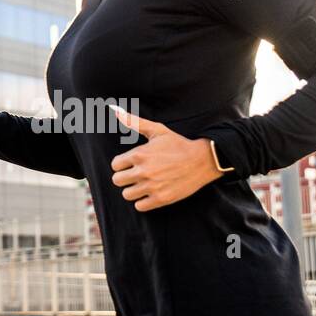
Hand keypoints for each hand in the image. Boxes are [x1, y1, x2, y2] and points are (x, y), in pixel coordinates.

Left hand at [109, 106, 223, 210]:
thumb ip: (133, 121)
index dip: (122, 164)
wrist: (202, 160)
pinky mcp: (161, 199)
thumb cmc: (178, 144)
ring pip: (127, 194)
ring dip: (133, 189)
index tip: (132, 163)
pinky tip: (151, 192)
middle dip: (125, 177)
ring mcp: (152, 187)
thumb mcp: (157, 130)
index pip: (115, 165)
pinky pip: (139, 206)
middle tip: (136, 173)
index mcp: (139, 154)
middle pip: (117, 181)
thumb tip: (114, 109)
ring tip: (144, 183)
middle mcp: (143, 171)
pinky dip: (143, 201)